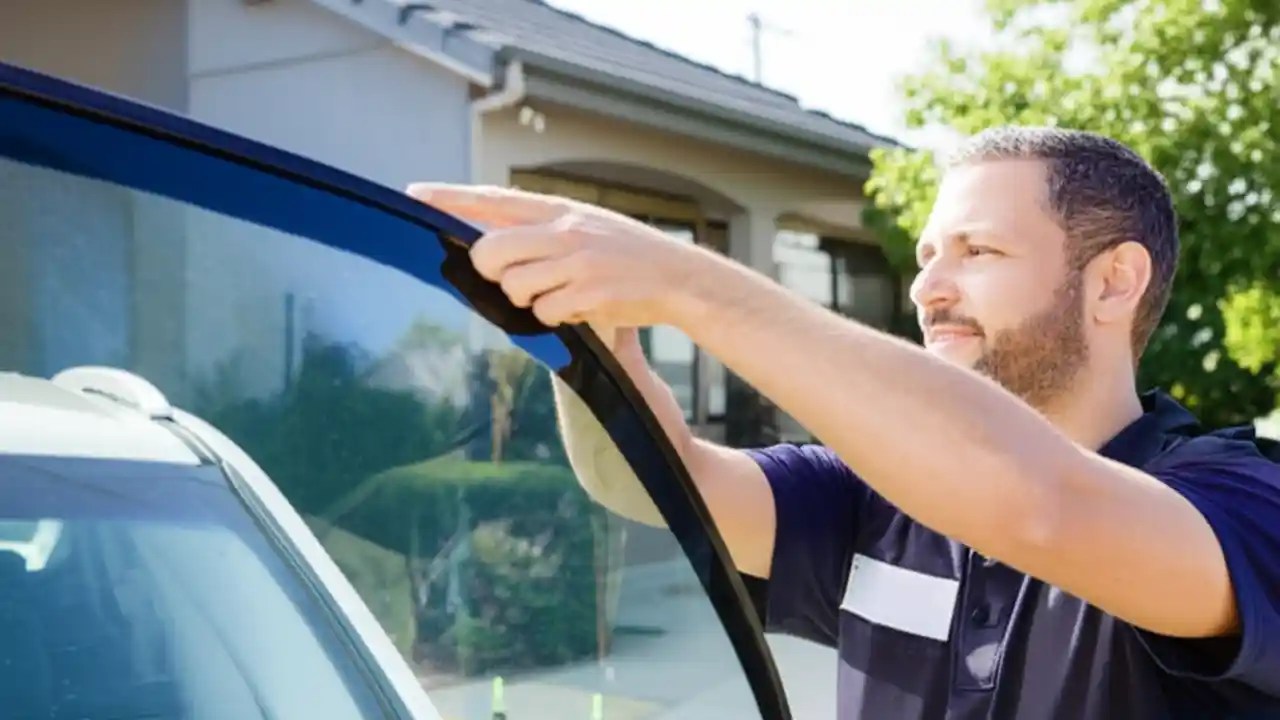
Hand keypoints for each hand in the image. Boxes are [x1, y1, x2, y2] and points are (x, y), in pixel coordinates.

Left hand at [407, 183, 705, 347]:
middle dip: (490, 272)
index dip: (450, 197)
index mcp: (560, 209)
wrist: (679, 277)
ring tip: (562, 294)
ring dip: (530, 300)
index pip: (492, 200)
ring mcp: (577, 262)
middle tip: (513, 278)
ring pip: (514, 287)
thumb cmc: (627, 256)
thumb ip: (541, 230)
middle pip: (490, 251)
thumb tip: (488, 244)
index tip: (414, 195)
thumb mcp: (586, 226)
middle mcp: (564, 230)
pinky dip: (557, 317)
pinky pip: (545, 313)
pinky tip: (582, 308)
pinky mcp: (589, 294)